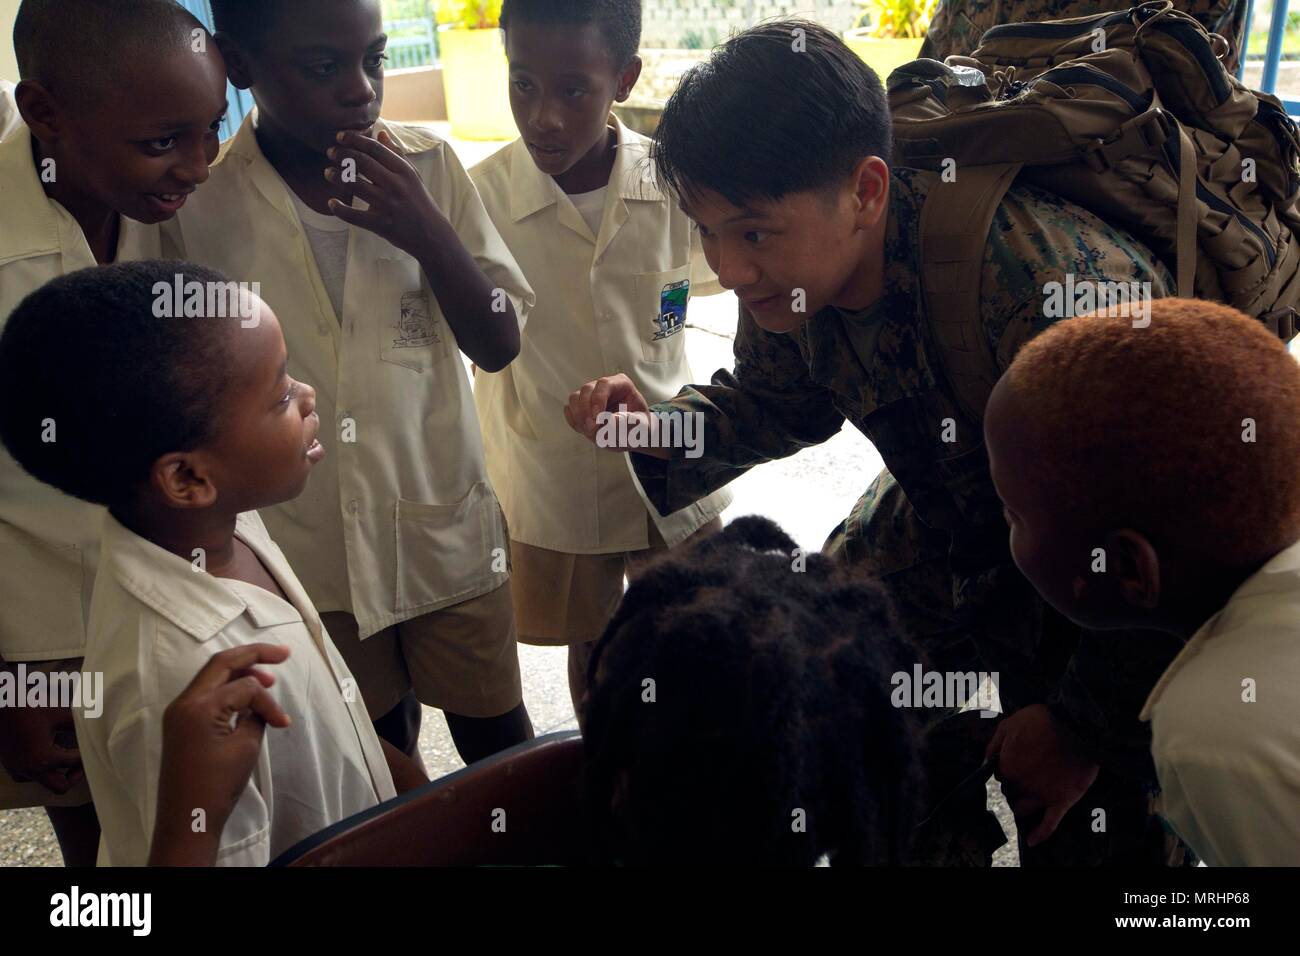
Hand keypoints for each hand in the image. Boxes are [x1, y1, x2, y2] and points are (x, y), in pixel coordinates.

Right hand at [0, 661, 83, 793]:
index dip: (89, 756)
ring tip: (66, 753)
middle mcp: (29, 769)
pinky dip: (43, 769)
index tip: (96, 747)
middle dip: (75, 775)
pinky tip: (49, 752)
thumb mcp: (60, 714)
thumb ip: (80, 724)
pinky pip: (31, 777)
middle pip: (60, 787)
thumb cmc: (30, 706)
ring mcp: (18, 770)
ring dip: (59, 772)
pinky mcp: (11, 766)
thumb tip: (99, 728)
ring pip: (45, 782)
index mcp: (43, 758)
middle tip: (82, 760)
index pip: (75, 764)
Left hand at [150, 644, 291, 865]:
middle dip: (254, 655)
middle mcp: (185, 702)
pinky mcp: (180, 723)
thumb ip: (254, 715)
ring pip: (212, 676)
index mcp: (200, 706)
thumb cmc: (217, 785)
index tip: (283, 723)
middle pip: (221, 663)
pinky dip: (228, 689)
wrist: (187, 819)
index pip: (243, 686)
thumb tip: (257, 702)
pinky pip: (206, 694)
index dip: (268, 700)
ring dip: (240, 672)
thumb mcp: (245, 746)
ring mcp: (179, 712)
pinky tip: (246, 696)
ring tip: (268, 679)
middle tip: (284, 654)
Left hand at [324, 129, 446, 256]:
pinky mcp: (380, 224)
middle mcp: (395, 185)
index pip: (375, 149)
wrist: (431, 234)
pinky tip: (331, 203)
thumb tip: (380, 134)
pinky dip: (339, 209)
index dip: (354, 140)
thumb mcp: (413, 176)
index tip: (339, 137)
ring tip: (327, 172)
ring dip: (337, 176)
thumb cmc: (419, 202)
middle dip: (342, 154)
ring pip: (355, 185)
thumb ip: (396, 154)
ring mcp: (387, 205)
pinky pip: (354, 215)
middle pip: (363, 162)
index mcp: (403, 171)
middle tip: (330, 152)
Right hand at [564, 374, 665, 457]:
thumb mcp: (640, 425)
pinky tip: (585, 430)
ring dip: (578, 416)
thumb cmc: (638, 427)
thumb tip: (611, 420)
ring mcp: (590, 396)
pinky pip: (570, 410)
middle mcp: (603, 387)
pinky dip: (574, 421)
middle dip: (585, 410)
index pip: (604, 384)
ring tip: (590, 431)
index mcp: (621, 384)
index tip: (597, 418)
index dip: (598, 399)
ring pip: (574, 398)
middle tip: (591, 429)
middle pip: (586, 390)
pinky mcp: (581, 407)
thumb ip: (628, 422)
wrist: (632, 435)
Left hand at [986, 703, 1098, 846]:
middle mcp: (1020, 786)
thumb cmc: (1041, 721)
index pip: (1000, 776)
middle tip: (1026, 776)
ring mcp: (1041, 796)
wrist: (1076, 725)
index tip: (1016, 762)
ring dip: (1021, 807)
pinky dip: (1040, 834)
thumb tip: (986, 759)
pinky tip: (1033, 841)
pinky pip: (1049, 825)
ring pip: (1023, 810)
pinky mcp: (1062, 801)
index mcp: (1006, 767)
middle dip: (1014, 787)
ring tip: (1027, 800)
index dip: (1007, 769)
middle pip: (1010, 793)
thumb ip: (995, 744)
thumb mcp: (1009, 723)